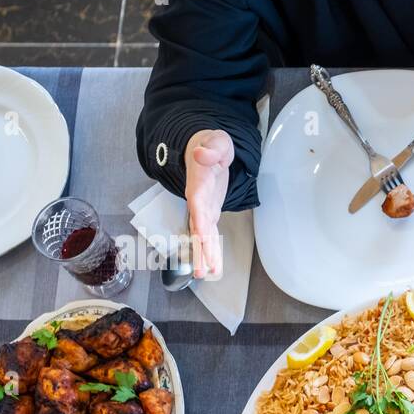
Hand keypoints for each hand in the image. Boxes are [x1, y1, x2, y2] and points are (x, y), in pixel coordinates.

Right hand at [183, 128, 232, 279]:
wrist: (204, 148)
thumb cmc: (211, 144)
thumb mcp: (216, 140)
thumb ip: (211, 147)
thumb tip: (202, 153)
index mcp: (198, 182)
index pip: (197, 202)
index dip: (198, 218)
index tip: (200, 234)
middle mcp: (197, 199)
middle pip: (197, 226)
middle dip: (198, 247)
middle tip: (199, 268)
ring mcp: (202, 208)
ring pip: (201, 234)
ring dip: (203, 254)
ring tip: (204, 273)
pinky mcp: (208, 213)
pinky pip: (209, 234)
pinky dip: (211, 249)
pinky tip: (212, 266)